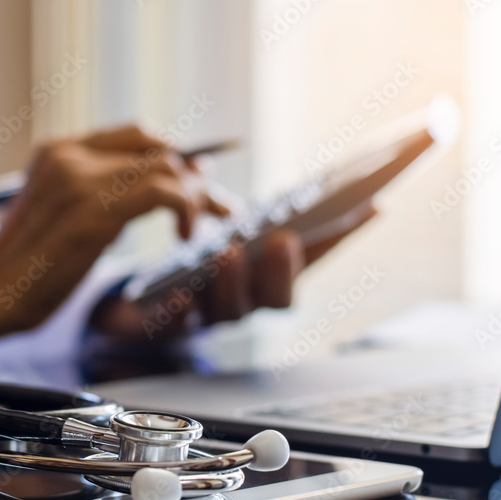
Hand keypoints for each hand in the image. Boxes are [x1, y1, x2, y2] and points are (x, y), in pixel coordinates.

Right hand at [0, 125, 228, 343]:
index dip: (173, 154)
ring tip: (205, 225)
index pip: (133, 135)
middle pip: (156, 148)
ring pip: (166, 167)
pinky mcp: (95, 210)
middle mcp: (68, 155)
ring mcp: (81, 179)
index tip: (198, 178)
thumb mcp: (58, 217)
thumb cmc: (23, 270)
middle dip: (195, 175)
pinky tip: (182, 236)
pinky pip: (164, 193)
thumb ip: (96, 195)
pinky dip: (186, 210)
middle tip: (220, 207)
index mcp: (56, 152)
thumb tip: (153, 185)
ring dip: (197, 196)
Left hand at [89, 208, 376, 340]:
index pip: (312, 259)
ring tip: (226, 252)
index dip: (341, 238)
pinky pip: (175, 326)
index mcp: (264, 275)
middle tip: (283, 239)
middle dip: (283, 269)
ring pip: (229, 311)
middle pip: (277, 299)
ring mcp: (207, 317)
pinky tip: (177, 294)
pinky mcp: (165, 326)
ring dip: (232, 281)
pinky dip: (178, 311)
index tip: (369, 206)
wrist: (131, 299)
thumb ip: (262, 213)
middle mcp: (244, 301)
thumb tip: (299, 173)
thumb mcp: (226, 227)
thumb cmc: (190, 262)